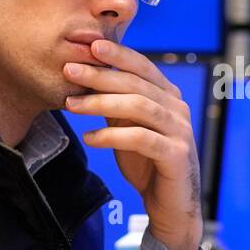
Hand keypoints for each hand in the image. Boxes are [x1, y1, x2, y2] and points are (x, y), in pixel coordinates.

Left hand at [62, 40, 201, 249]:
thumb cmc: (148, 163)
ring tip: (71, 104)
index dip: (117, 55)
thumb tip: (88, 76)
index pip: (142, 67)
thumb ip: (116, 103)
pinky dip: (112, 136)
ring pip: (139, 107)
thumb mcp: (129, 126)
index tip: (89, 45)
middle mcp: (178, 108)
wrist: (171, 205)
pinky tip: (90, 137)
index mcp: (169, 96)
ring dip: (101, 103)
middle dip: (100, 76)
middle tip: (69, 70)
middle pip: (137, 84)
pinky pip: (141, 139)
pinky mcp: (175, 155)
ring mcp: (180, 131)